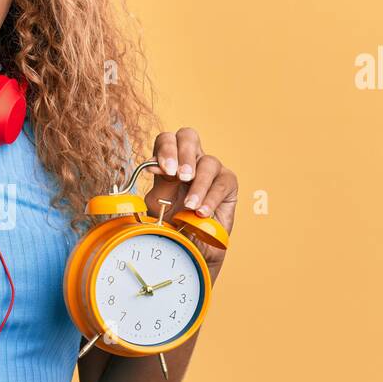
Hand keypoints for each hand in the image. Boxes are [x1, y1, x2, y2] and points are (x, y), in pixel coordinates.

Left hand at [143, 127, 236, 271]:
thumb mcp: (158, 202)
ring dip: (198, 184)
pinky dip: (211, 198)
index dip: (165, 149)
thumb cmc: (172, 221)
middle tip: (179, 176)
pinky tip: (202, 212)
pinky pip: (222, 183)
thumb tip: (154, 165)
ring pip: (208, 162)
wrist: (189, 245)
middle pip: (188, 136)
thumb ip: (159, 182)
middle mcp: (191, 159)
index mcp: (170, 159)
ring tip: (189, 206)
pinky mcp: (228, 183)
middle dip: (183, 154)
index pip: (167, 139)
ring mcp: (212, 169)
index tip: (162, 170)